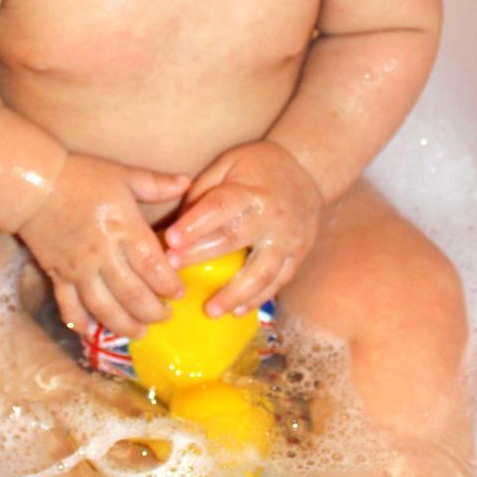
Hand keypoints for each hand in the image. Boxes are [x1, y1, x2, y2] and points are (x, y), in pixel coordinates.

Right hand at [19, 153, 187, 337]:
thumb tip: (187, 183)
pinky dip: (80, 322)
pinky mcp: (58, 275)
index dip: (169, 285)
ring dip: (124, 325)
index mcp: (124, 229)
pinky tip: (90, 332)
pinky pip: (70, 306)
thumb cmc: (82, 177)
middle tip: (165, 317)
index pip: (153, 266)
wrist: (34, 186)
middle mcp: (103, 254)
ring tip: (140, 333)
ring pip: (104, 307)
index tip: (180, 293)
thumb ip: (156, 184)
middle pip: (133, 294)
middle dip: (153, 311)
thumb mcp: (123, 175)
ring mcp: (79, 269)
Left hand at [163, 140, 321, 316]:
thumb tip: (176, 226)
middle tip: (172, 274)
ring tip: (210, 310)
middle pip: (235, 240)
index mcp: (251, 190)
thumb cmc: (258, 168)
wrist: (307, 170)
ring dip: (235, 294)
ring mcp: (289, 240)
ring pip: (262, 272)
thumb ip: (203, 192)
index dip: (194, 225)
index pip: (219, 207)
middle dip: (201, 257)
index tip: (169, 240)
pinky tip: (237, 311)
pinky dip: (258, 298)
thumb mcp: (228, 165)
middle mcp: (272, 217)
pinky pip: (278, 282)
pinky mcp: (298, 255)